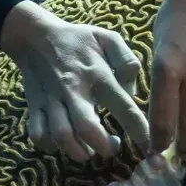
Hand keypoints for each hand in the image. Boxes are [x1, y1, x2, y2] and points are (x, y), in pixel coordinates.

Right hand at [0, 2, 150, 161]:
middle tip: (112, 146)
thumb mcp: (108, 38)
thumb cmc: (77, 40)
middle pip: (87, 128)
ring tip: (89, 150)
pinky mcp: (35, 106)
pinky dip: (50, 146)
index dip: (140, 131)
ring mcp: (51, 99)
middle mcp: (74, 89)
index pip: (123, 107)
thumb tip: (132, 92)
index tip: (151, 149)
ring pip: (61, 135)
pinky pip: (38, 134)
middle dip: (103, 147)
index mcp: (97, 74)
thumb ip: (127, 61)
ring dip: (78, 151)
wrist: (33, 34)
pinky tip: (62, 143)